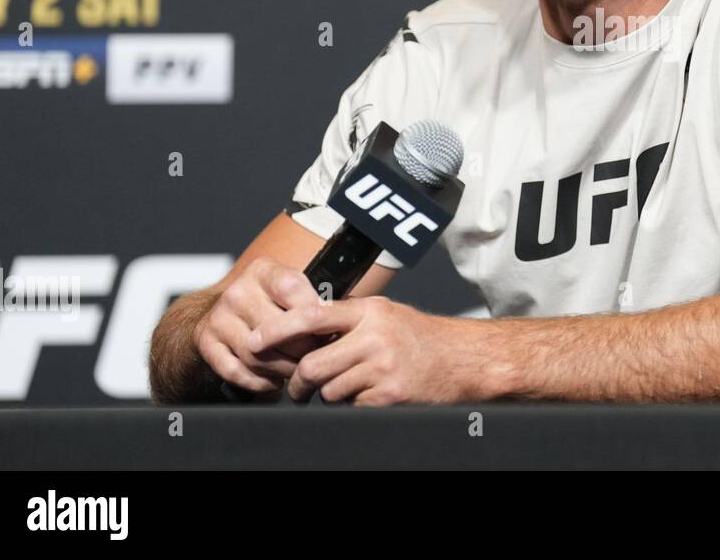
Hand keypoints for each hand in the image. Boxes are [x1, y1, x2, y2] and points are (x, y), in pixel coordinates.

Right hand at [195, 258, 328, 396]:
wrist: (225, 311)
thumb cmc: (272, 303)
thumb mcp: (291, 289)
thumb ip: (314, 300)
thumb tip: (343, 321)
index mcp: (264, 271)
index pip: (293, 290)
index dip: (314, 316)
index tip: (328, 332)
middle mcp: (238, 291)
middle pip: (277, 329)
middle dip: (302, 350)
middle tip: (316, 359)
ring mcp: (219, 317)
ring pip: (257, 355)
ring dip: (283, 371)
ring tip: (297, 373)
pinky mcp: (206, 342)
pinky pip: (236, 371)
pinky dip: (259, 382)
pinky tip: (273, 382)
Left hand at [248, 296, 465, 405]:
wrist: (464, 359)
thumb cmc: (422, 337)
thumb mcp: (386, 314)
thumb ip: (349, 318)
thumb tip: (302, 324)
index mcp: (370, 311)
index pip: (311, 316)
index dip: (277, 330)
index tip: (255, 341)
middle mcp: (375, 336)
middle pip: (312, 365)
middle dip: (298, 383)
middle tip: (296, 389)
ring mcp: (382, 367)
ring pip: (329, 391)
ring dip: (331, 395)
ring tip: (351, 387)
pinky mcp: (390, 395)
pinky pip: (352, 407)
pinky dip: (355, 406)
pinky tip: (372, 395)